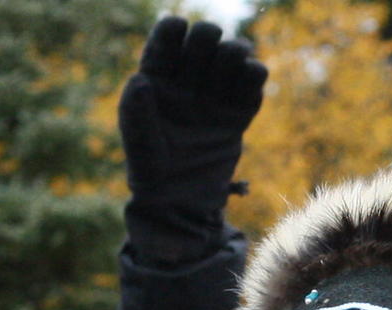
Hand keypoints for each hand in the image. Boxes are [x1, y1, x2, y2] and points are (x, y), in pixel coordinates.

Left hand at [118, 17, 265, 259]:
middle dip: (209, 37)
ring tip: (238, 58)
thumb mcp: (136, 137)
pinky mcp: (237, 117)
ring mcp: (213, 99)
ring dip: (236, 51)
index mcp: (156, 78)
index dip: (174, 28)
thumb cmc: (150, 167)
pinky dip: (256, 76)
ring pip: (230, 59)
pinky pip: (251, 88)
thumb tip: (142, 79)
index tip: (180, 29)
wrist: (181, 200)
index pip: (166, 40)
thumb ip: (136, 106)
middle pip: (202, 42)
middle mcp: (186, 84)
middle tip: (213, 44)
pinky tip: (253, 75)